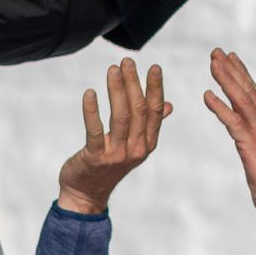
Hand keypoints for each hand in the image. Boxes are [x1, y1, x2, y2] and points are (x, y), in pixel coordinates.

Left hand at [57, 59, 169, 215]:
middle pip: (138, 110)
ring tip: (113, 69)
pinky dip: (92, 110)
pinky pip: (95, 130)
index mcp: (147, 144)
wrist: (86, 193)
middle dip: (134, 83)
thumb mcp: (132, 146)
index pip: (155, 112)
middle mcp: (136, 149)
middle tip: (127, 61)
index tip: (154, 67)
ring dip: (117, 90)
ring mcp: (117, 155)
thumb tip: (169, 105)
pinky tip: (90, 93)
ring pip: (120, 116)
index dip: (155, 89)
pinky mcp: (96, 157)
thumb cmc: (108, 165)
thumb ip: (149, 125)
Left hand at [203, 48, 255, 241]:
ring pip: (241, 100)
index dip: (241, 73)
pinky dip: (219, 108)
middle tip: (216, 51)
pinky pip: (233, 124)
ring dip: (225, 79)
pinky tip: (206, 96)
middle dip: (231, 69)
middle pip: (247, 90)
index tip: (229, 56)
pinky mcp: (252, 148)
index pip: (254, 93)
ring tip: (212, 63)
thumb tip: (247, 131)